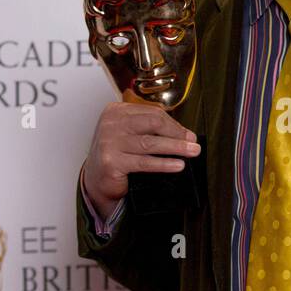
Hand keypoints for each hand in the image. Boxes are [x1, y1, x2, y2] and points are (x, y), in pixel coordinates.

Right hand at [82, 101, 199, 218]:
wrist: (97, 179)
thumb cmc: (117, 155)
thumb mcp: (131, 135)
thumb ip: (151, 129)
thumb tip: (184, 134)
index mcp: (116, 111)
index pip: (151, 113)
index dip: (173, 124)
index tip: (188, 134)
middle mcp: (111, 123)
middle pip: (153, 123)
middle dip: (177, 133)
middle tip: (193, 142)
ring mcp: (109, 142)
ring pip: (150, 143)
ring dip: (175, 147)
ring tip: (192, 152)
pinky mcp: (111, 162)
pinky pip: (144, 162)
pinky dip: (164, 163)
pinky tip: (177, 165)